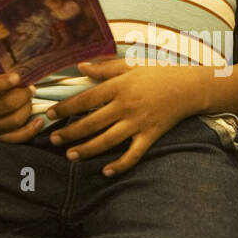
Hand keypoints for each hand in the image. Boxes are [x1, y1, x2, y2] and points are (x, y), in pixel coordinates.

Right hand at [0, 72, 42, 142]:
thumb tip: (14, 65)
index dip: (2, 84)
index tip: (16, 76)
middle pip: (5, 106)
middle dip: (22, 95)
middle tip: (30, 87)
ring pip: (14, 121)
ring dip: (27, 108)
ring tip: (30, 98)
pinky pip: (16, 138)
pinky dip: (30, 130)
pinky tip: (39, 120)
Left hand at [46, 59, 206, 175]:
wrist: (189, 87)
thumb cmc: (159, 73)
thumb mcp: (130, 65)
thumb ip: (104, 68)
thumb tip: (80, 67)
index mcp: (118, 87)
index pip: (85, 100)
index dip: (64, 108)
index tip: (48, 115)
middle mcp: (125, 106)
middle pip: (91, 123)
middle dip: (69, 132)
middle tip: (52, 139)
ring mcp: (137, 123)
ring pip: (107, 141)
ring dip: (87, 150)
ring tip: (70, 156)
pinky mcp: (150, 136)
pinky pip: (133, 154)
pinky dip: (120, 164)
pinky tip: (106, 171)